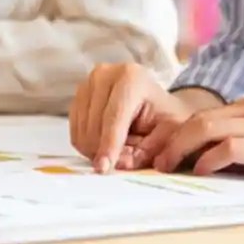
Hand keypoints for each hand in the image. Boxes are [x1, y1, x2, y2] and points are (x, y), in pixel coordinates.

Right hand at [69, 62, 194, 172]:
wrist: (155, 103)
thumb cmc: (164, 118)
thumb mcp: (168, 135)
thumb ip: (147, 151)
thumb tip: (118, 164)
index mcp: (132, 78)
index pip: (115, 117)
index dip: (109, 145)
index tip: (104, 168)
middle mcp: (105, 74)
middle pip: (94, 124)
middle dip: (103, 151)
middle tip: (120, 162)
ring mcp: (88, 82)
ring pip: (81, 129)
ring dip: (95, 149)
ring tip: (117, 149)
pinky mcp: (78, 94)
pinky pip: (74, 130)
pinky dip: (87, 143)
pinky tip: (104, 143)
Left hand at [147, 95, 243, 183]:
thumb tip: (207, 161)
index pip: (201, 114)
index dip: (173, 132)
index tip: (154, 150)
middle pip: (197, 118)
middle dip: (166, 139)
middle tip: (148, 159)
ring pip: (208, 128)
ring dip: (179, 148)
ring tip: (163, 166)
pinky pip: (234, 147)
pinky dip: (211, 158)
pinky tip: (200, 170)